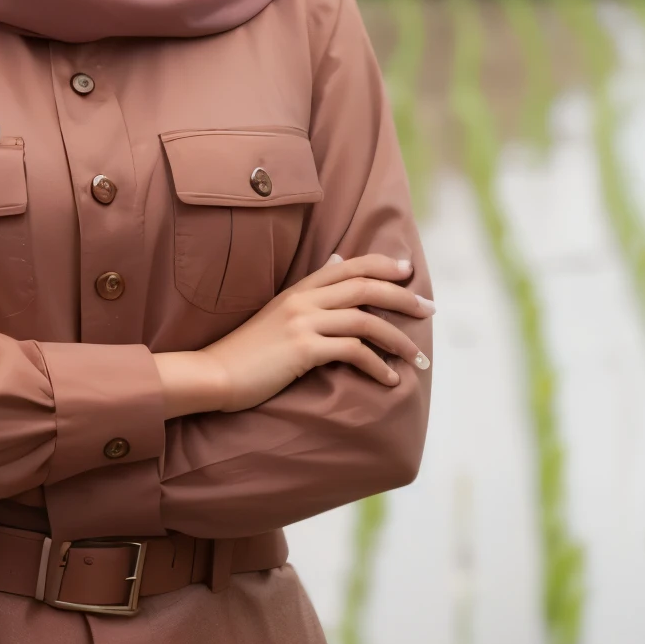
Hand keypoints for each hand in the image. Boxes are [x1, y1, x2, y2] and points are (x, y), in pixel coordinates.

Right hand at [154, 253, 432, 417]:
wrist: (214, 374)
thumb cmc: (247, 352)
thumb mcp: (277, 314)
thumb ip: (307, 294)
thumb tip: (335, 264)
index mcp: (298, 290)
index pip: (348, 265)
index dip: (382, 264)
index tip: (409, 271)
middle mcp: (303, 300)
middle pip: (365, 286)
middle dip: (403, 296)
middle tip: (429, 309)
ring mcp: (302, 322)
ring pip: (365, 320)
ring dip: (398, 339)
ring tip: (418, 357)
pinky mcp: (303, 349)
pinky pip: (353, 351)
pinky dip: (377, 365)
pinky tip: (389, 379)